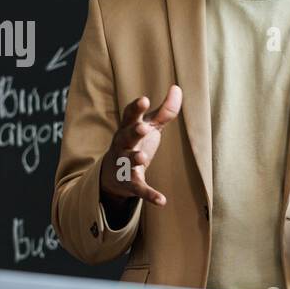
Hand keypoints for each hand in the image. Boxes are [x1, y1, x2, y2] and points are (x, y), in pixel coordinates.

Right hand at [100, 85, 182, 206]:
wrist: (112, 174)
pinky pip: (139, 189)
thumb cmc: (135, 143)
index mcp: (128, 128)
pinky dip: (150, 195)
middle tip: (142, 127)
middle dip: (133, 132)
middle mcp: (123, 145)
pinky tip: (162, 201)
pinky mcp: (130, 183)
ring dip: (134, 159)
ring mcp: (124, 164)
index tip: (144, 99)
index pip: (130, 115)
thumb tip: (177, 87)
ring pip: (128, 161)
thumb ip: (164, 110)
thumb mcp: (149, 126)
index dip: (136, 108)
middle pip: (126, 136)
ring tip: (143, 158)